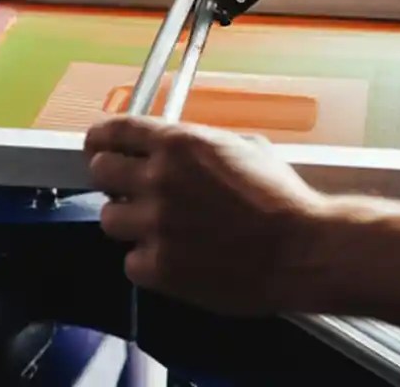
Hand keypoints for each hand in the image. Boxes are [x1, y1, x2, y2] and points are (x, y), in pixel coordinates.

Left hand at [84, 116, 325, 314]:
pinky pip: (131, 262)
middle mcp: (159, 179)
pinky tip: (173, 258)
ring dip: (129, 222)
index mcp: (179, 144)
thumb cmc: (283, 200)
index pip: (114, 131)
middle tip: (129, 189)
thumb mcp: (244, 147)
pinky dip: (147, 262)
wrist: (302, 249)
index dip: (101, 138)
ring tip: (157, 228)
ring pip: (109, 219)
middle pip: (100, 172)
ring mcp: (155, 225)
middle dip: (113, 179)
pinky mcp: (159, 267)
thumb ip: (200, 145)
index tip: (97, 145)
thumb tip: (179, 148)